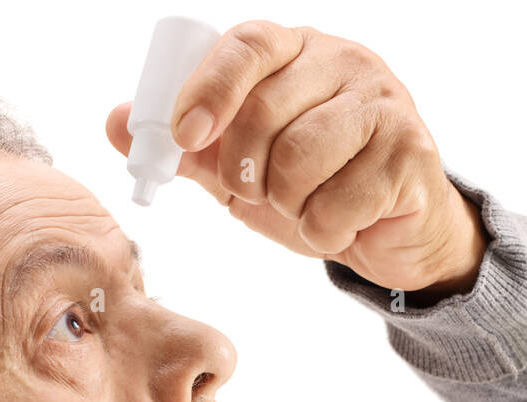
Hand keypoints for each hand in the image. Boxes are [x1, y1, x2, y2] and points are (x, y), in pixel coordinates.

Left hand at [105, 20, 486, 296]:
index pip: (246, 45)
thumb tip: (115, 123)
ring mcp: (385, 104)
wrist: (388, 231)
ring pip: (300, 158)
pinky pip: (339, 203)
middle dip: (244, 171)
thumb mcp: (241, 168)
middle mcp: (345, 63)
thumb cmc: (312, 187)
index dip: (209, 89)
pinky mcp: (411, 153)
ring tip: (303, 207)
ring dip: (287, 205)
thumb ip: (187, 145)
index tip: (185, 136)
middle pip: (265, 111)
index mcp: (297, 52)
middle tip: (254, 192)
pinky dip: (324, 230)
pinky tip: (340, 223)